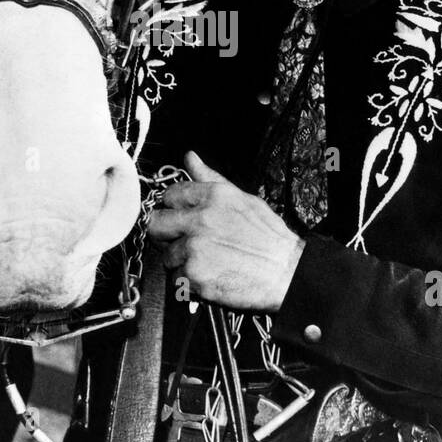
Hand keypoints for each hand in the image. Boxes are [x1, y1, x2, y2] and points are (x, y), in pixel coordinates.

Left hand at [147, 151, 303, 312]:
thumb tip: (190, 159)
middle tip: (181, 241)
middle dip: (165, 234)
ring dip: (181, 261)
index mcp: (213, 197)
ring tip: (206, 261)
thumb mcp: (244, 198)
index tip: (179, 216)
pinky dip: (189, 282)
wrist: (286, 273)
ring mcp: (195, 248)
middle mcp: (201, 220)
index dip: (173, 208)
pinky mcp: (194, 275)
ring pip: (167, 255)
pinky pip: (176, 279)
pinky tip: (209, 275)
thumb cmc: (269, 239)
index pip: (169, 195)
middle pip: (156, 224)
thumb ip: (211, 178)